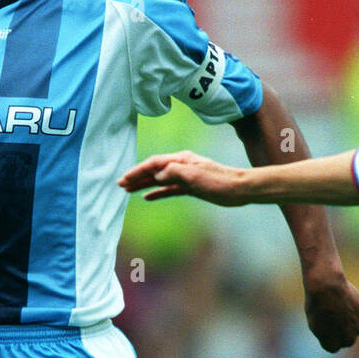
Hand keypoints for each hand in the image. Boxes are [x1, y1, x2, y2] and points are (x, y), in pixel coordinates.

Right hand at [118, 151, 248, 204]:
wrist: (238, 189)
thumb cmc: (218, 181)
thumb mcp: (193, 175)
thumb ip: (173, 172)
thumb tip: (156, 175)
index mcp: (181, 160)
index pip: (154, 164)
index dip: (138, 171)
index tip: (124, 179)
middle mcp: (181, 166)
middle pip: (154, 171)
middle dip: (137, 177)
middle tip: (120, 184)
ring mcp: (185, 177)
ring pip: (159, 180)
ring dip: (144, 184)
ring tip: (128, 190)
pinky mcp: (190, 187)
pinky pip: (168, 189)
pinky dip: (157, 192)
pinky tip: (147, 197)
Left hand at [303, 270, 358, 351]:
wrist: (326, 287)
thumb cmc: (316, 305)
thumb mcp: (314, 324)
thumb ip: (327, 333)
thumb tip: (336, 335)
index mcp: (332, 345)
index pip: (334, 347)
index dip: (329, 336)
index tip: (325, 325)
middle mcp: (348, 340)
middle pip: (348, 340)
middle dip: (343, 331)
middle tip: (335, 316)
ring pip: (358, 329)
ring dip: (352, 322)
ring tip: (341, 307)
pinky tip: (353, 306)